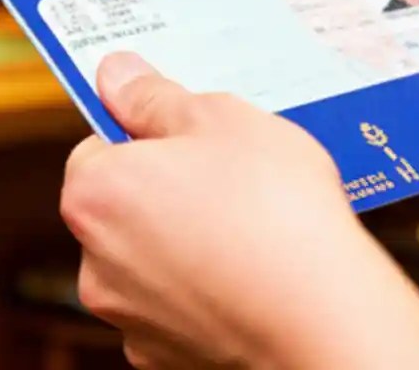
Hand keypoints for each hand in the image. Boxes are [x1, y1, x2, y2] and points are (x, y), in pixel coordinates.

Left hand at [61, 53, 418, 368]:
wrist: (324, 316)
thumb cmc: (275, 210)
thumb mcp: (220, 119)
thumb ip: (154, 96)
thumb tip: (115, 75)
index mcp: (95, 192)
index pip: (98, 146)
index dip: (149, 136)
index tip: (194, 138)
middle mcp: (94, 261)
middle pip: (122, 206)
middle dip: (167, 190)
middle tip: (232, 179)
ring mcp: (128, 316)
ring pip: (150, 261)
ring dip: (184, 244)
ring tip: (251, 231)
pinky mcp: (164, 357)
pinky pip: (178, 309)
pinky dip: (205, 294)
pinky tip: (251, 279)